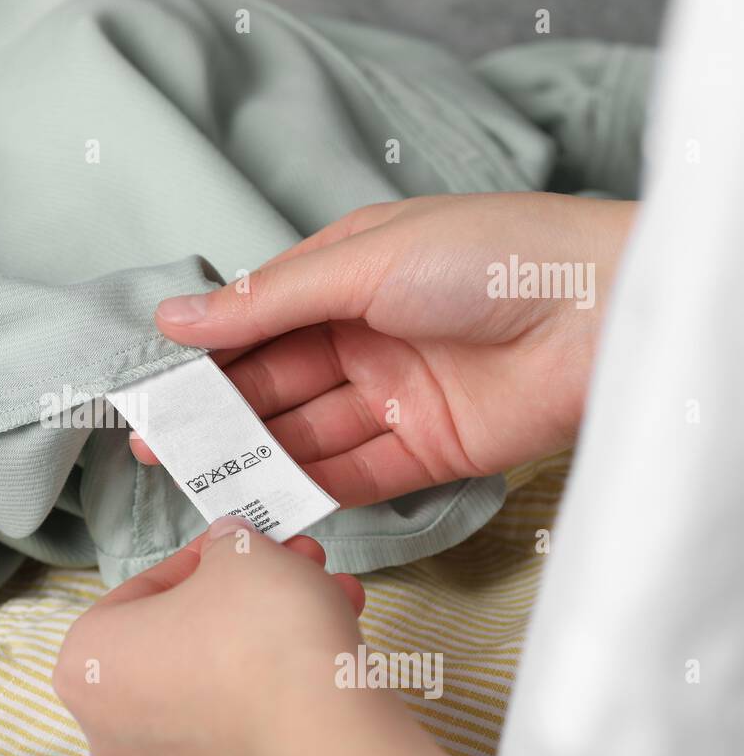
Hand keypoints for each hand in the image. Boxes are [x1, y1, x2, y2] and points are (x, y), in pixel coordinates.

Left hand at [55, 517, 542, 755]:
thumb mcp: (241, 551)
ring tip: (324, 618)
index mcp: (90, 662)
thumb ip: (226, 546)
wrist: (327, 742)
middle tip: (289, 578)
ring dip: (264, 656)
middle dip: (241, 607)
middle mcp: (109, 734)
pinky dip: (274, 718)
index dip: (202, 562)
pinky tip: (318, 685)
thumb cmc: (265, 645)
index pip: (141, 593)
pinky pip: (239, 753)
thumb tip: (229, 552)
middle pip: (179, 648)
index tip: (237, 552)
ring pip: (213, 700)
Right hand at [134, 193, 635, 506]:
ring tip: (191, 477)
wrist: (604, 311)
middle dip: (216, 413)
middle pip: (275, 382)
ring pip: (304, 432)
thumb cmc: (488, 255)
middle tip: (154, 445)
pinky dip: (303, 489)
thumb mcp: (361, 260)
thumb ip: (265, 301)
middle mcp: (366, 337)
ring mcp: (394, 397)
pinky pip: (349, 475)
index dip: (206, 353)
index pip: (260, 320)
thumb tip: (174, 318)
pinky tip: (256, 500)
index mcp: (350, 276)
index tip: (152, 387)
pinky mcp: (425, 451)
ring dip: (250, 454)